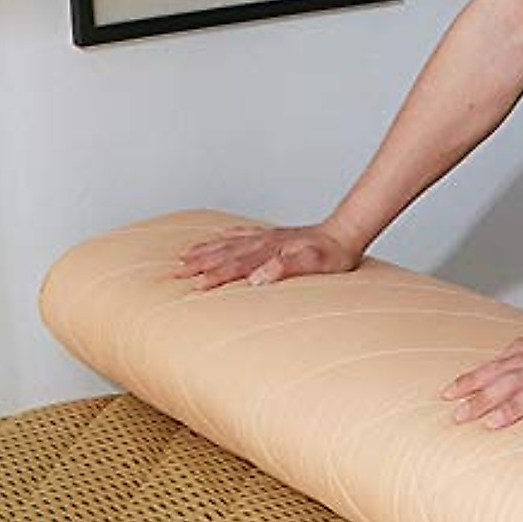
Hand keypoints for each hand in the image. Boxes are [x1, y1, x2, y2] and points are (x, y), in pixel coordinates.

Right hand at [175, 223, 362, 289]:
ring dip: (206, 250)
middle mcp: (263, 242)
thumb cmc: (333, 255)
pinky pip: (241, 234)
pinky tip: (217, 237)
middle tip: (177, 273)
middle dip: (199, 263)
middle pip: (224, 253)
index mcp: (269, 252)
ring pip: (228, 243)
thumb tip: (257, 277)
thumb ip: (286, 269)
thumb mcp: (313, 265)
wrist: (345, 234)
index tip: (195, 286)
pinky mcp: (273, 236)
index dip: (214, 276)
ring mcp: (266, 238)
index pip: (234, 266)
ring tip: (185, 256)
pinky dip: (225, 237)